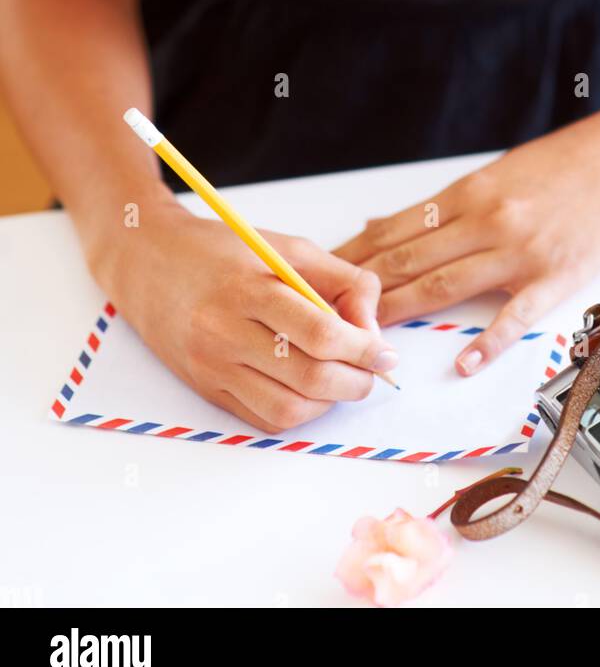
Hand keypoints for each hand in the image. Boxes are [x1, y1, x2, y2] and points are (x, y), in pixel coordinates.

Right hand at [105, 202, 398, 431]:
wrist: (146, 261)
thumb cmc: (222, 249)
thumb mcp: (288, 246)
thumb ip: (340, 281)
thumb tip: (372, 328)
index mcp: (248, 289)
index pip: (321, 334)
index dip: (364, 349)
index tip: (386, 353)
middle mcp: (224, 333)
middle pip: (309, 378)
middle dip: (355, 381)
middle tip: (372, 371)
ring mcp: (211, 367)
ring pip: (287, 410)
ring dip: (328, 403)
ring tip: (343, 380)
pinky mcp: (205, 389)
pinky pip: (261, 419)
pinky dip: (297, 412)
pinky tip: (309, 390)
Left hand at [334, 86, 599, 375]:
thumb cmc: (569, 162)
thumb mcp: (501, 172)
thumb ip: (450, 204)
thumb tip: (393, 224)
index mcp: (470, 191)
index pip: (396, 228)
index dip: (354, 255)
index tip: (321, 274)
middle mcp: (487, 218)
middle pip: (409, 259)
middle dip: (362, 290)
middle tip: (324, 314)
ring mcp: (521, 249)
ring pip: (445, 285)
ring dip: (401, 313)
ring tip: (365, 339)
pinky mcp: (558, 275)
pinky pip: (514, 315)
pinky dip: (485, 342)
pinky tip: (461, 362)